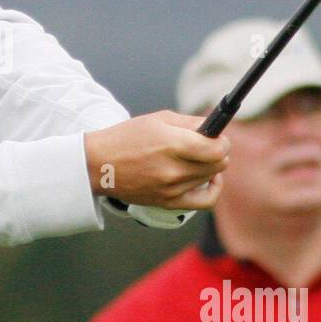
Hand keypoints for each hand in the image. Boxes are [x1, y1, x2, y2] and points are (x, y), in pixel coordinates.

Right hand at [84, 111, 228, 210]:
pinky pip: (205, 201)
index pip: (218, 149)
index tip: (216, 137)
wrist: (99, 164)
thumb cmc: (127, 137)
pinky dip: (212, 190)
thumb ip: (191, 123)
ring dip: (210, 167)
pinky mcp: (168, 202)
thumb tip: (215, 129)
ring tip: (198, 158)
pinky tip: (207, 179)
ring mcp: (171, 189)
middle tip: (207, 145)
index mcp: (173, 144)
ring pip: (211, 178)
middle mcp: (174, 169)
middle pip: (218, 164)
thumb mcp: (159, 119)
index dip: (221, 141)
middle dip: (218, 152)